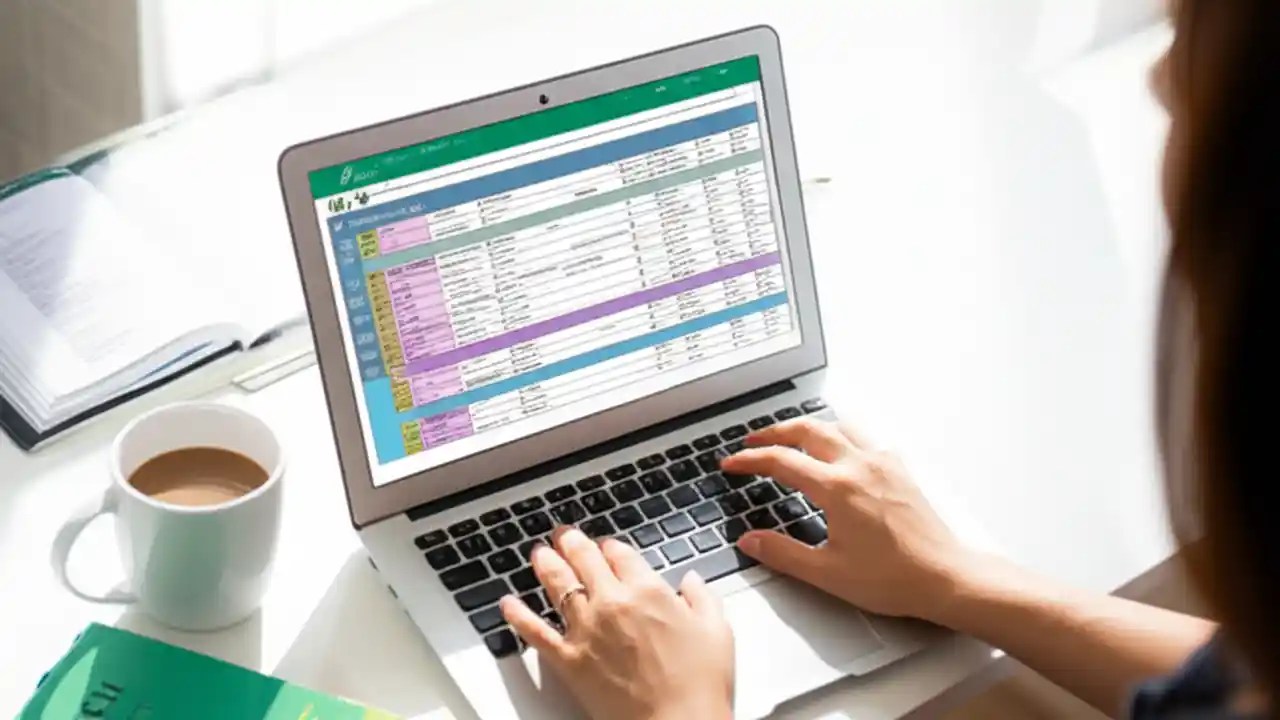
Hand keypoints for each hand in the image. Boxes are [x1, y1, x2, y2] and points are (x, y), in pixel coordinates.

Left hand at [500, 527, 733, 719]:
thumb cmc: (699, 684)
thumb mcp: (717, 631)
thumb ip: (702, 598)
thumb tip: (690, 582)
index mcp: (648, 590)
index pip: (621, 554)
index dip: (612, 547)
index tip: (608, 546)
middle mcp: (612, 603)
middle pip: (584, 559)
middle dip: (572, 542)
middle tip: (564, 535)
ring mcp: (586, 630)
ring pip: (558, 584)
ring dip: (546, 564)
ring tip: (539, 553)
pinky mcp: (569, 660)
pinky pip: (535, 632)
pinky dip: (518, 615)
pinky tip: (507, 604)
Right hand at [721, 417, 974, 622]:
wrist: (945, 577)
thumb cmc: (894, 578)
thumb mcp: (827, 573)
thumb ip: (783, 553)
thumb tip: (751, 540)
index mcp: (838, 489)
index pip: (781, 461)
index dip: (750, 459)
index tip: (732, 463)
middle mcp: (861, 466)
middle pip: (809, 429)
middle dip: (775, 431)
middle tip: (753, 440)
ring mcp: (884, 463)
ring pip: (839, 425)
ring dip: (810, 426)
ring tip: (792, 435)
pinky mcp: (900, 470)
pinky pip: (865, 437)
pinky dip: (842, 434)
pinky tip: (840, 450)